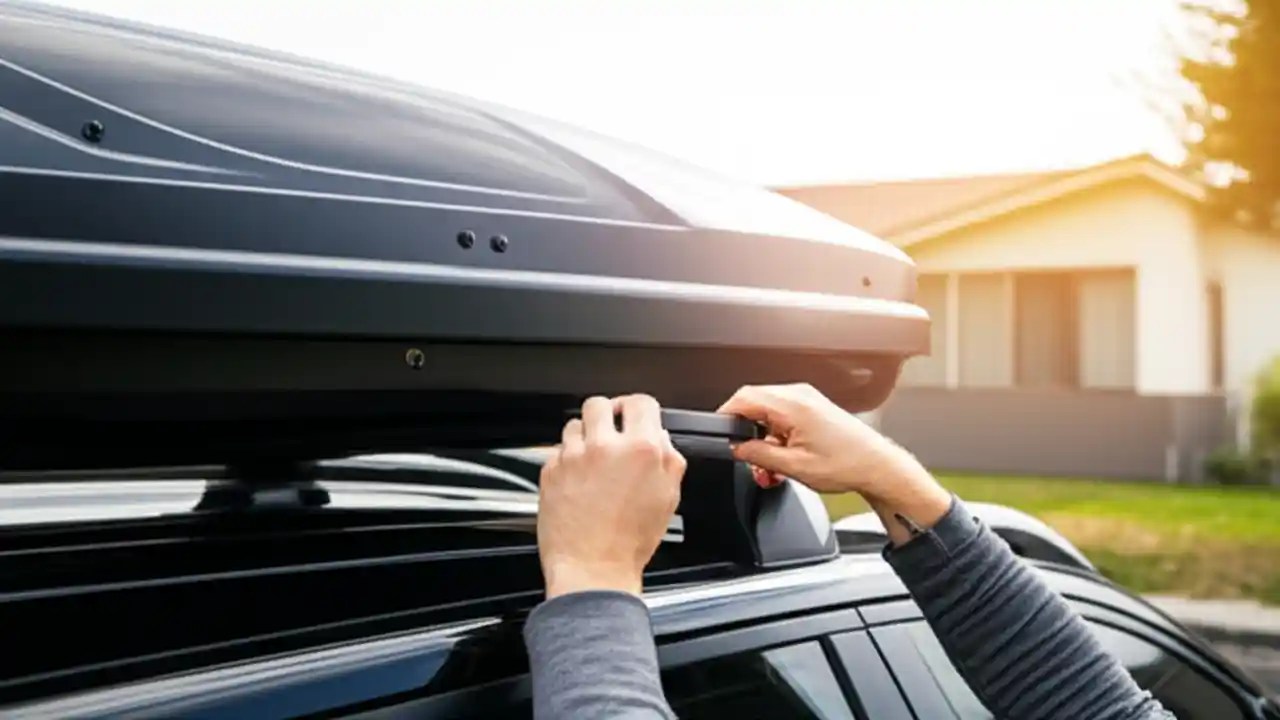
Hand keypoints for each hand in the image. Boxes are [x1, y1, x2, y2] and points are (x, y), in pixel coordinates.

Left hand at [538, 394, 687, 598]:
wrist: (592, 570)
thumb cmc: (629, 542)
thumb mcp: (668, 498)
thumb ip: (669, 459)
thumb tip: (661, 438)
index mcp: (641, 450)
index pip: (640, 402)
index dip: (639, 409)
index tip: (635, 417)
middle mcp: (605, 446)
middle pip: (601, 404)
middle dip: (607, 415)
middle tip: (611, 433)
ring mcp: (573, 457)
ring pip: (575, 424)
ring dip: (584, 436)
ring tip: (593, 460)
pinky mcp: (550, 470)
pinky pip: (558, 450)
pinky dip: (567, 458)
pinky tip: (578, 479)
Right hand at [718, 384, 949, 543]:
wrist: (877, 467)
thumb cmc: (847, 465)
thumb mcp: (793, 467)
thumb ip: (758, 455)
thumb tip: (736, 448)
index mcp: (792, 405)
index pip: (743, 398)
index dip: (726, 416)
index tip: (721, 434)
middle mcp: (799, 396)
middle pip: (753, 403)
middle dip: (744, 432)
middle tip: (746, 458)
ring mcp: (807, 400)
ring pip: (767, 411)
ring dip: (761, 438)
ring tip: (769, 467)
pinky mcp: (813, 408)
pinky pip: (782, 415)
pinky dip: (775, 436)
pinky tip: (781, 458)